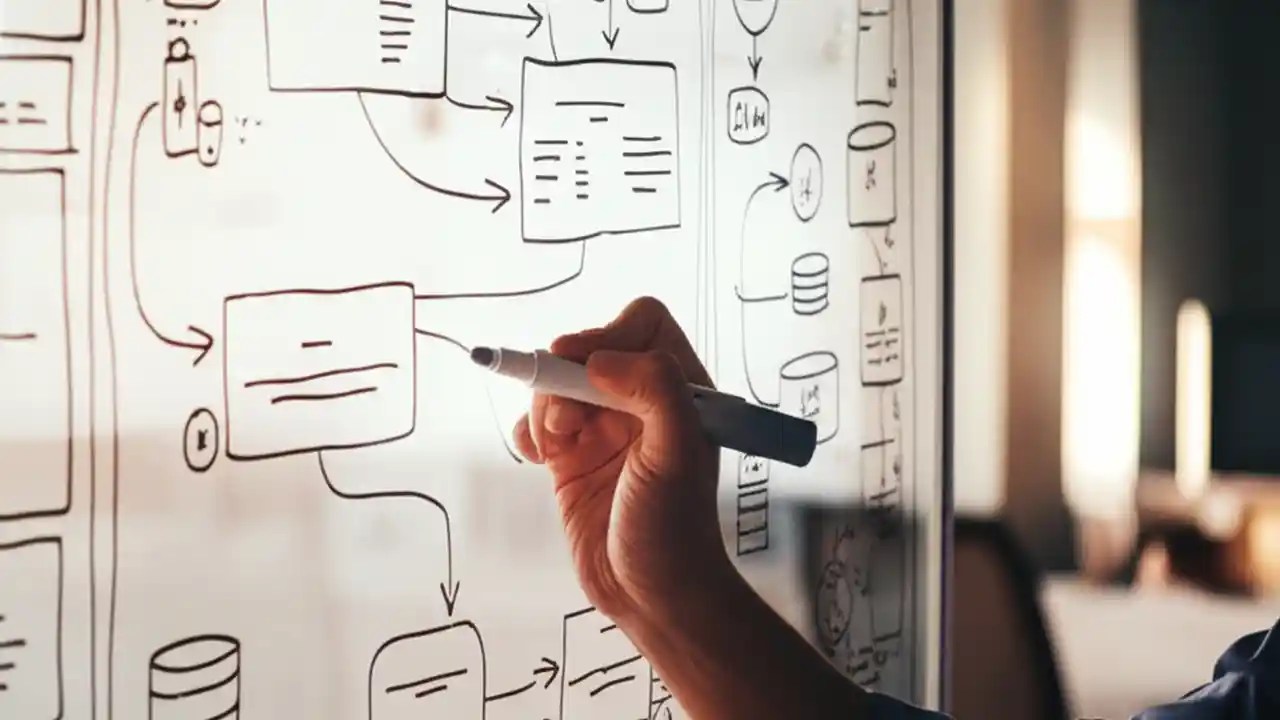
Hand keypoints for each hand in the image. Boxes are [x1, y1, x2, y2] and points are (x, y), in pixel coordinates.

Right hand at [512, 297, 726, 621]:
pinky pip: (536, 422)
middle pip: (588, 348)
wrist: (649, 595)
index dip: (607, 334)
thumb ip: (655, 389)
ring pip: (556, 383)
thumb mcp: (677, 453)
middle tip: (567, 422)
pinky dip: (528, 433)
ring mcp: (603, 428)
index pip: (642, 324)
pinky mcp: (572, 457)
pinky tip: (538, 460)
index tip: (586, 369)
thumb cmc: (675, 529)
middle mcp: (641, 401)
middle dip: (566, 377)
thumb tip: (601, 358)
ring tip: (557, 446)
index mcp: (679, 388)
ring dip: (544, 407)